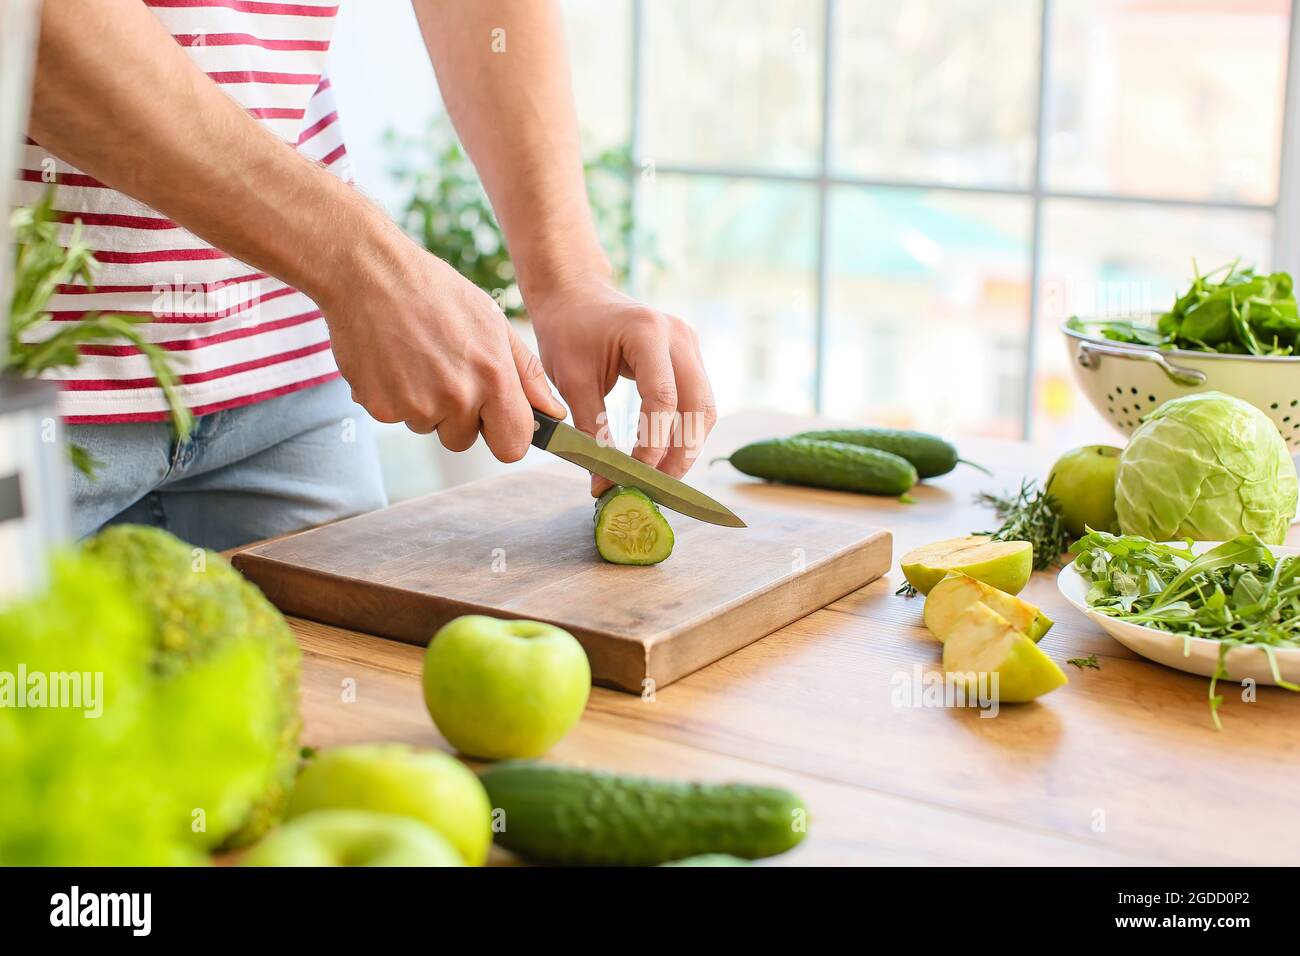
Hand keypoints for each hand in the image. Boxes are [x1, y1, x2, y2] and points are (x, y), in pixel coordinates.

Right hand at [317, 237, 566, 461]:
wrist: (368, 272)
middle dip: (459, 418)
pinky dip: (394, 397)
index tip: (496, 418)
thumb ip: (527, 374)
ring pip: (429, 428)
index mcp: (492, 377)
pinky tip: (392, 360)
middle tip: (445, 370)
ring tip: (416, 358)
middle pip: (465, 440)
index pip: (513, 447)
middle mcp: (457, 398)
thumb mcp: (493, 323)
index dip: (505, 434)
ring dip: (426, 405)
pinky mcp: (380, 407)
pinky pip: (397, 418)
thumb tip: (553, 414)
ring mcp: (415, 406)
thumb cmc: (435, 292)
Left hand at [526, 279, 717, 494]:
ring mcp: (689, 343)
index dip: (653, 443)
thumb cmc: (568, 333)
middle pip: (698, 405)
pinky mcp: (689, 355)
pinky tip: (664, 455)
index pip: (662, 398)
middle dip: (682, 452)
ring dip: (687, 446)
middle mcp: (678, 334)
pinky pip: (697, 400)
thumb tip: (604, 484)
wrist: (575, 295)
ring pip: (705, 407)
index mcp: (647, 332)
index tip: (634, 475)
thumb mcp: (572, 382)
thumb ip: (591, 432)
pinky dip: (684, 431)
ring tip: (661, 478)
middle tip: (658, 487)